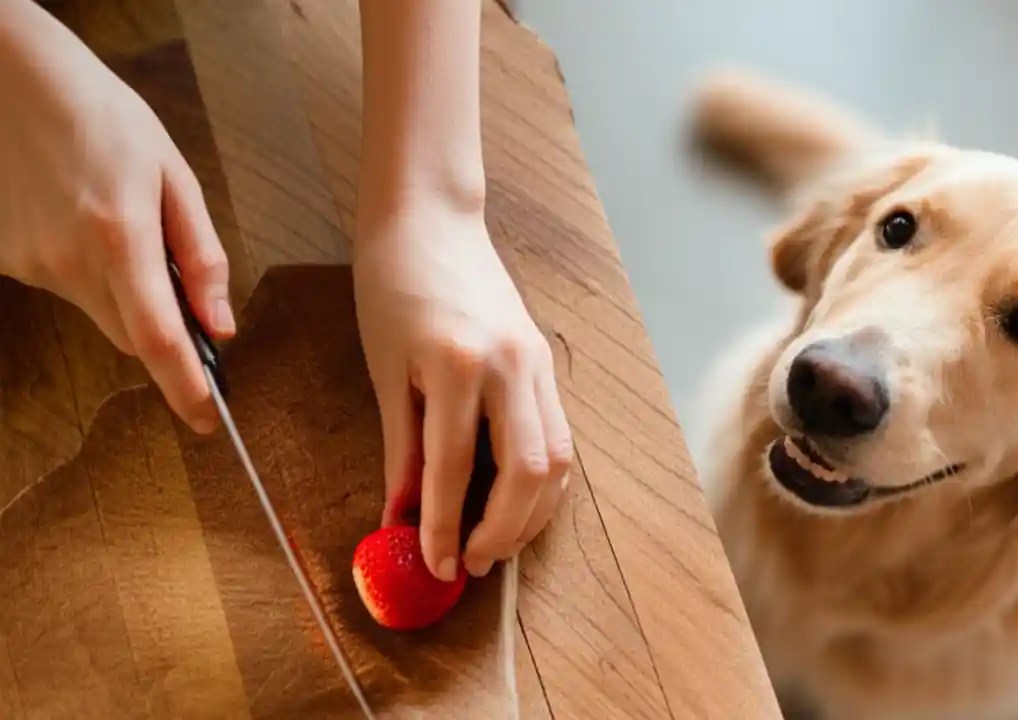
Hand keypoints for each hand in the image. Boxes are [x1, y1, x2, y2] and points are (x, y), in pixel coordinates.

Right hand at [0, 5, 232, 432]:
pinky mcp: (4, 258)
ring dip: (120, 288)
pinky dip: (82, 267)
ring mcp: (28, 262)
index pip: (158, 338)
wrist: (12, 77)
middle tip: (182, 297)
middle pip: (129, 334)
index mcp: (121, 236)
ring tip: (116, 219)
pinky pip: (61, 284)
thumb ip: (201, 256)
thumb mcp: (173, 175)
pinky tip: (78, 214)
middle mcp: (68, 258)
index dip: (185, 387)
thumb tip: (222, 324)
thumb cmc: (104, 116)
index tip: (207, 420)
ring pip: (95, 309)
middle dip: (162, 332)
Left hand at [354, 199, 572, 580]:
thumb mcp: (386, 371)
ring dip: (533, 513)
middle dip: (504, 531)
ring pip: (557, 459)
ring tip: (499, 543)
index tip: (436, 566)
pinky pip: (559, 435)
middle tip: (474, 563)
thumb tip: (400, 517)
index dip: (445, 527)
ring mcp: (537, 363)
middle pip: (527, 473)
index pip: (457, 469)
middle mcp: (511, 366)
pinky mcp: (545, 363)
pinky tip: (520, 501)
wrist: (430, 221)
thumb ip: (400, 450)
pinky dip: (545, 480)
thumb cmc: (393, 286)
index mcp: (459, 365)